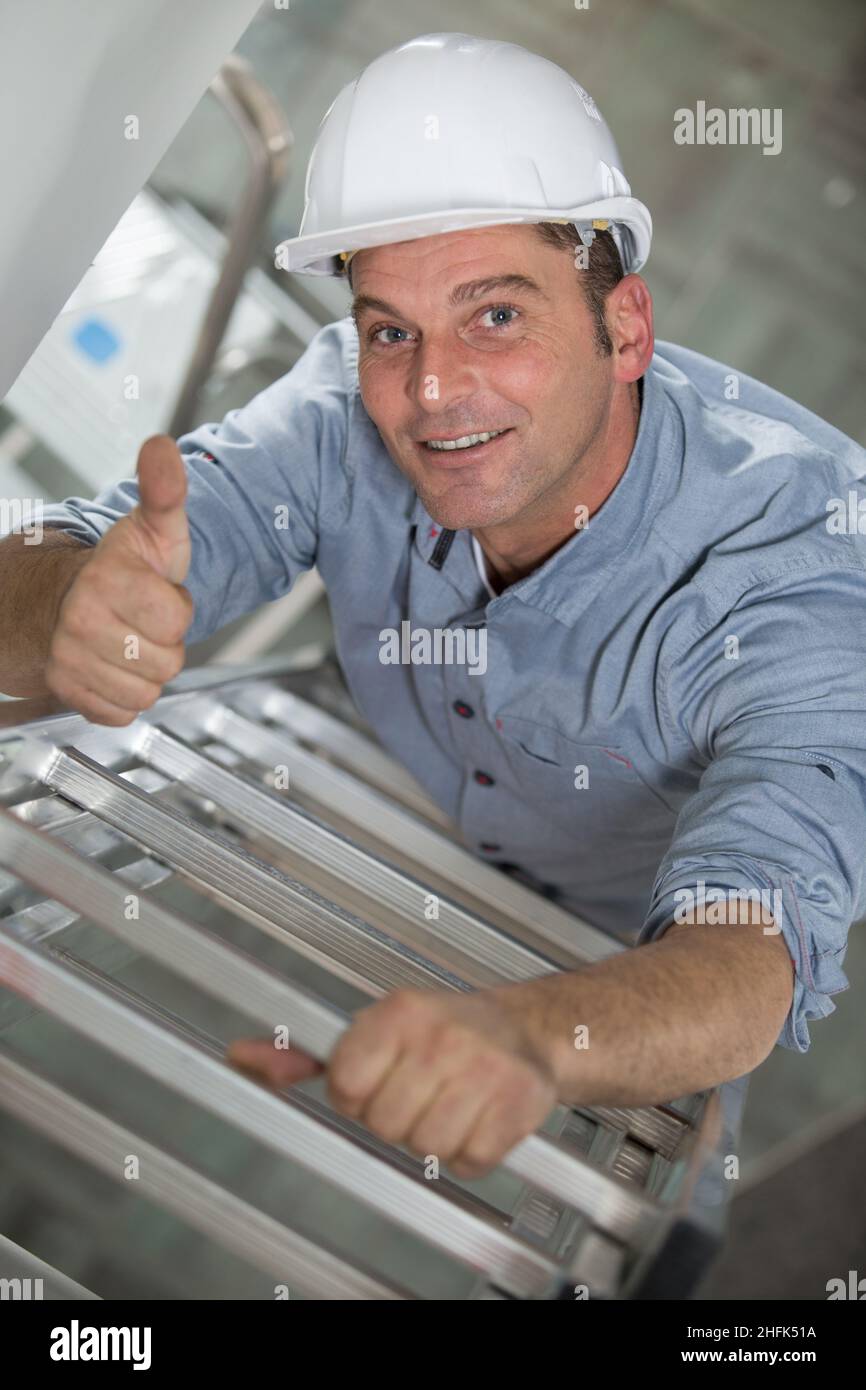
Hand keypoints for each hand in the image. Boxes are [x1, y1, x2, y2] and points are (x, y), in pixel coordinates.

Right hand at [45, 435, 193, 724]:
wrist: (63, 600)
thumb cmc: (122, 569)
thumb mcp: (152, 529)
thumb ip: (166, 492)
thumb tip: (161, 446)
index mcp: (106, 578)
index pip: (178, 619)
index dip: (177, 607)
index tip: (156, 593)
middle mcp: (79, 621)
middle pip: (167, 662)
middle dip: (165, 643)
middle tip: (142, 620)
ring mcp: (68, 659)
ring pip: (147, 692)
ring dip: (147, 671)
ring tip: (129, 640)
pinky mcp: (67, 692)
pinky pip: (122, 712)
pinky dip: (124, 694)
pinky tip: (112, 665)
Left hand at [227, 986, 557, 1178]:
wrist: (527, 1030)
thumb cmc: (443, 1032)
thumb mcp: (375, 1030)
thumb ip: (304, 1053)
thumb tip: (241, 1057)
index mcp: (399, 1013)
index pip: (346, 1084)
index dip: (356, 1095)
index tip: (374, 1082)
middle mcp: (440, 1035)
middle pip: (385, 1123)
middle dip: (397, 1117)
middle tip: (419, 1093)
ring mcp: (483, 1068)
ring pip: (425, 1146)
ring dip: (433, 1138)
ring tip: (448, 1104)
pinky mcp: (516, 1103)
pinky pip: (468, 1161)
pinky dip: (470, 1152)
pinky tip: (476, 1119)